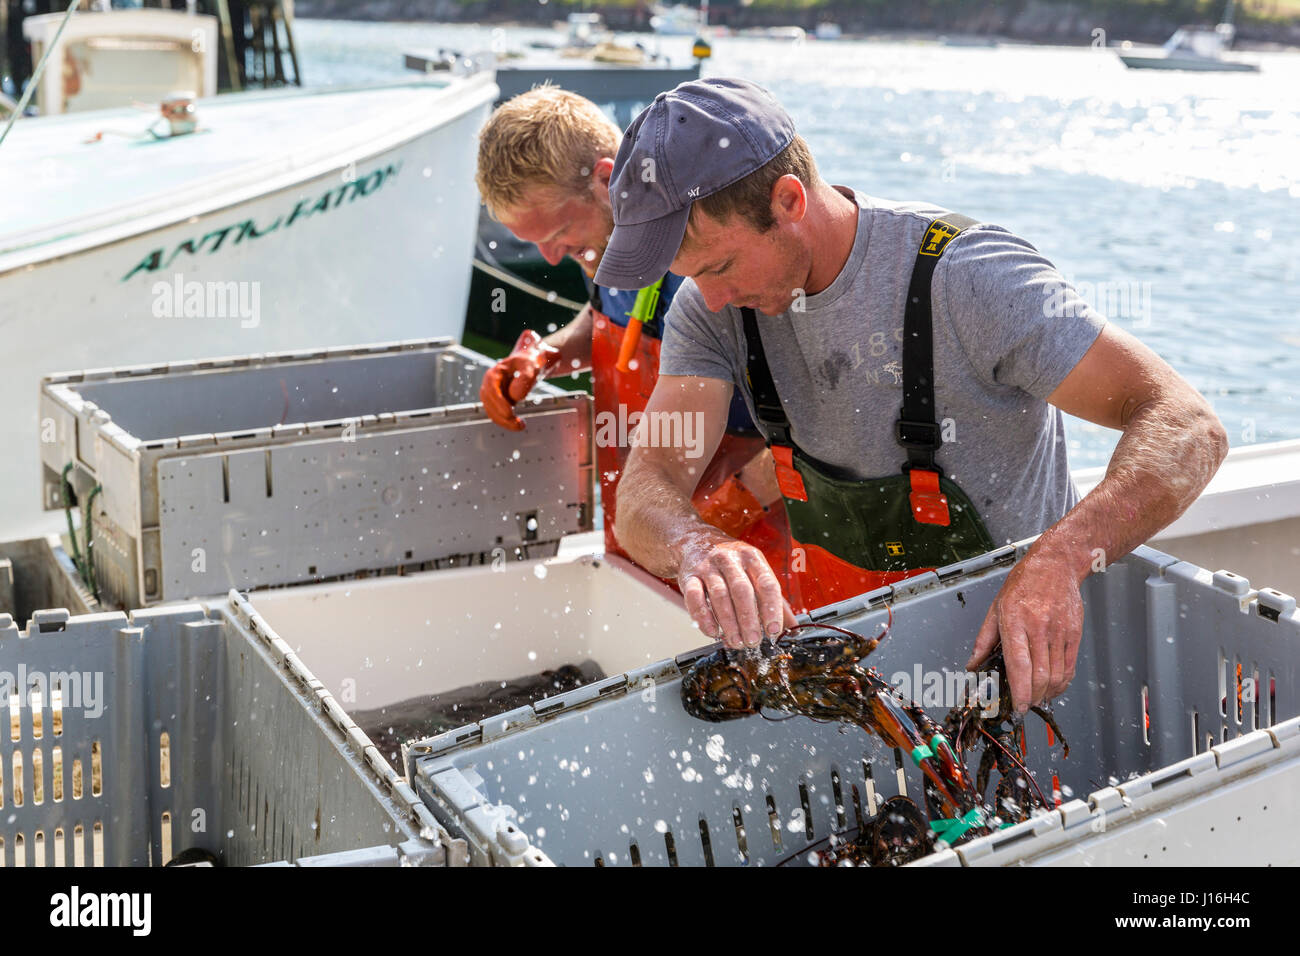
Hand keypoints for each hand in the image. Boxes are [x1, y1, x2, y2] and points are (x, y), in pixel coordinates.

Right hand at [478, 330, 560, 430]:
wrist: (529, 362)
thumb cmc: (529, 363)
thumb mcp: (530, 367)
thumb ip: (524, 379)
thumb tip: (515, 396)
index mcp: (494, 374)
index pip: (491, 391)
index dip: (499, 404)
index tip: (510, 414)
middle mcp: (489, 385)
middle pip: (489, 404)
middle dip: (503, 417)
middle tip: (519, 425)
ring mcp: (491, 394)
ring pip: (492, 412)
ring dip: (505, 422)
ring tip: (521, 426)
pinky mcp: (497, 402)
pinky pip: (497, 415)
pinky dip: (506, 422)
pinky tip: (518, 424)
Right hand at [675, 530, 796, 647]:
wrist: (695, 541)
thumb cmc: (732, 564)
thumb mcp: (755, 572)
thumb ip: (773, 599)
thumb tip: (793, 627)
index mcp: (752, 558)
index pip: (766, 584)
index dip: (772, 609)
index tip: (773, 631)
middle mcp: (730, 559)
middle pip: (742, 591)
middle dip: (749, 619)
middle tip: (753, 641)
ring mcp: (708, 566)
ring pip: (719, 595)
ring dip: (729, 622)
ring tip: (736, 641)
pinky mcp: (689, 576)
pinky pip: (694, 598)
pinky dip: (703, 617)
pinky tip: (712, 632)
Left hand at [966, 546, 1084, 713]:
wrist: (1056, 566)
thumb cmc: (1023, 584)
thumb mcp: (995, 608)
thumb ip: (983, 640)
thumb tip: (973, 665)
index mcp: (1015, 621)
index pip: (1019, 665)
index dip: (1020, 691)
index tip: (1018, 706)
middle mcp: (1039, 628)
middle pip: (1040, 675)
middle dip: (1033, 697)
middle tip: (1025, 705)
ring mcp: (1059, 632)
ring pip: (1056, 675)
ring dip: (1047, 693)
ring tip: (1037, 697)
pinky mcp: (1074, 634)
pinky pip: (1070, 666)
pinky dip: (1062, 683)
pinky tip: (1053, 687)